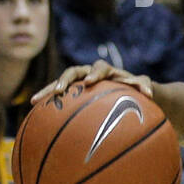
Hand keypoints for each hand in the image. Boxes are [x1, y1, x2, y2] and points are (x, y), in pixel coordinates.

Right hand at [32, 59, 153, 104]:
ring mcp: (79, 83)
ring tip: (35, 100)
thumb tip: (149, 93)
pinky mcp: (73, 94)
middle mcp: (90, 74)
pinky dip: (48, 104)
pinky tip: (33, 115)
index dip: (94, 74)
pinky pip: (58, 98)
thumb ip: (146, 86)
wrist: (131, 93)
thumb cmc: (138, 90)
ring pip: (61, 84)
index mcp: (107, 71)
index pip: (100, 68)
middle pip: (74, 71)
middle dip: (65, 80)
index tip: (89, 82)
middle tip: (59, 90)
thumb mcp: (145, 87)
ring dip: (49, 90)